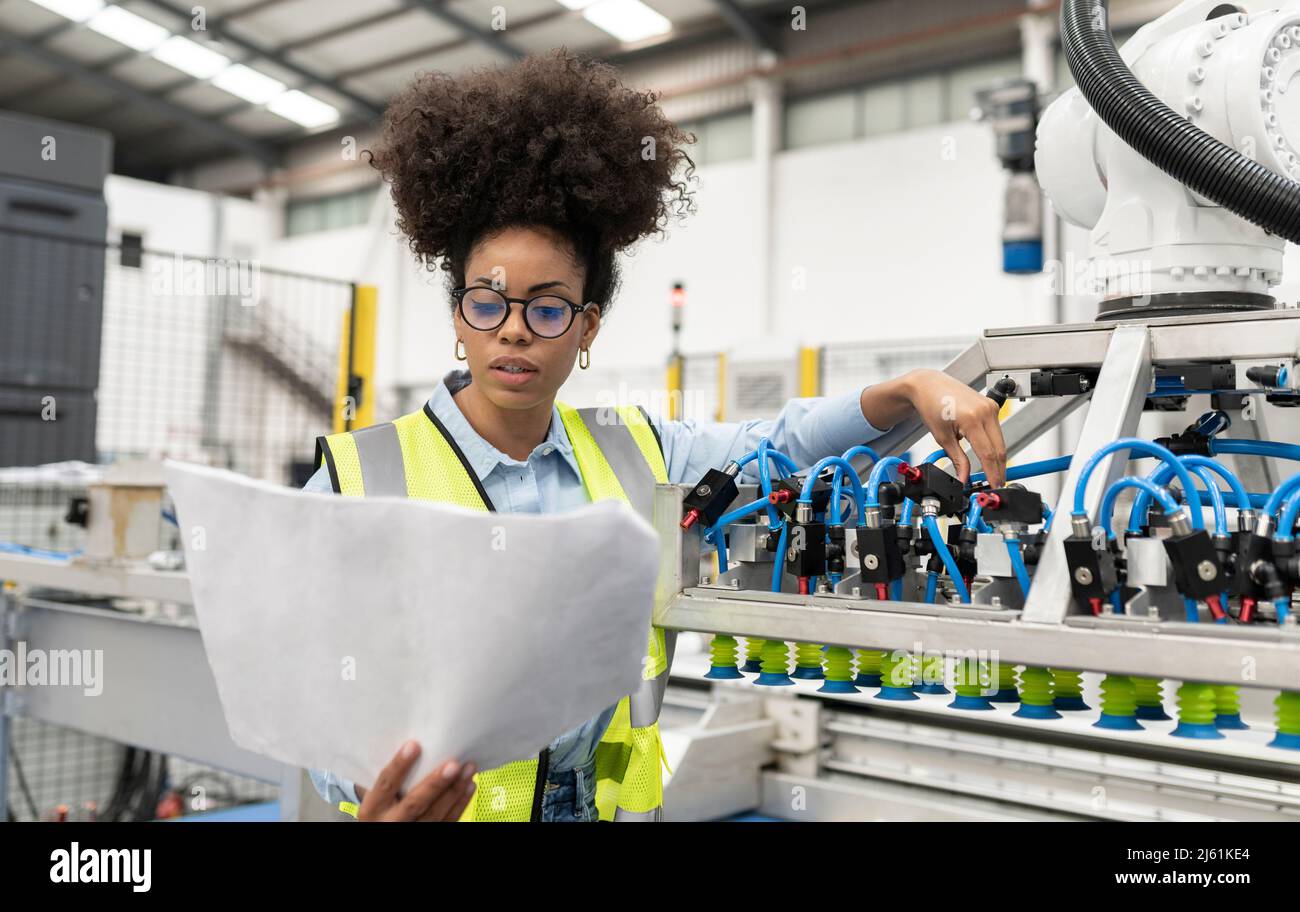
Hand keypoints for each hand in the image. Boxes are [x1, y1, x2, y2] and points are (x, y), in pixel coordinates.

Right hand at [355, 741, 475, 821]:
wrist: (384, 831)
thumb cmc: (383, 808)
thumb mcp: (378, 798)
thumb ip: (392, 780)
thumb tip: (417, 744)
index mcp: (373, 808)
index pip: (385, 785)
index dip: (399, 766)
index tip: (414, 745)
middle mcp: (390, 822)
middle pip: (414, 803)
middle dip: (435, 784)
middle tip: (453, 765)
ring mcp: (410, 831)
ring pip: (435, 815)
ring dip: (455, 791)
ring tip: (468, 769)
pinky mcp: (428, 835)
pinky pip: (447, 822)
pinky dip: (460, 804)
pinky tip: (469, 786)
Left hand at [861, 369, 1007, 486]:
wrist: (928, 385)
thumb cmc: (931, 405)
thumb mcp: (942, 437)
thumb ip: (957, 459)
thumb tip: (964, 477)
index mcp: (972, 419)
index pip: (988, 454)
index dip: (992, 473)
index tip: (994, 485)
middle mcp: (985, 411)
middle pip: (999, 448)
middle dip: (998, 469)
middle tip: (996, 484)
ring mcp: (991, 407)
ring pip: (1000, 440)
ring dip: (997, 457)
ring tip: (992, 473)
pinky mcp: (991, 405)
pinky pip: (997, 430)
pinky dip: (994, 444)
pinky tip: (989, 455)